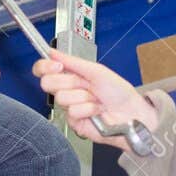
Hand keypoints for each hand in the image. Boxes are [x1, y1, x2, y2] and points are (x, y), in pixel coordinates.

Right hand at [33, 50, 159, 150]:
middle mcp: (68, 91)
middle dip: (69, 81)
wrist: (131, 111)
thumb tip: (52, 52)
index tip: (57, 66)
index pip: (44, 70)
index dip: (44, 67)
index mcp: (71, 76)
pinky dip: (88, 109)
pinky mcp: (74, 123)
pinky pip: (73, 112)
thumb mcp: (96, 70)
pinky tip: (97, 111)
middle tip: (85, 84)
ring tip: (96, 99)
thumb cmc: (118, 92)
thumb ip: (72, 61)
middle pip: (47, 83)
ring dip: (84, 96)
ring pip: (62, 98)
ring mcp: (70, 107)